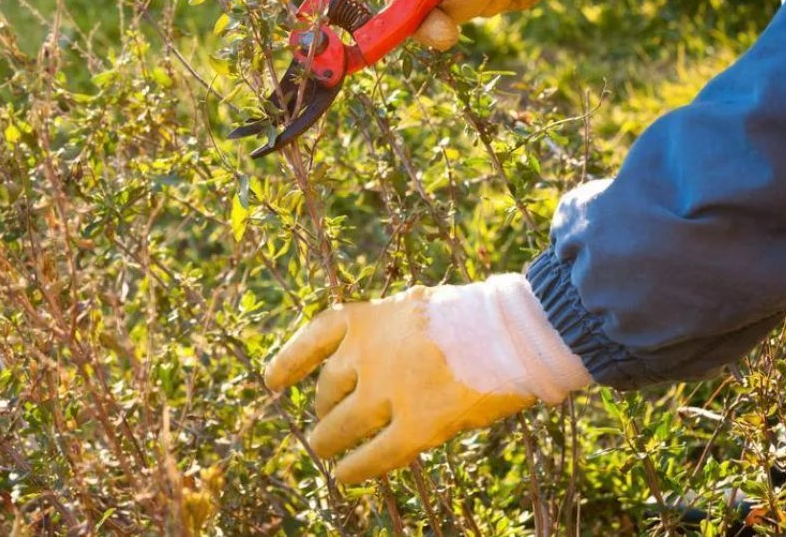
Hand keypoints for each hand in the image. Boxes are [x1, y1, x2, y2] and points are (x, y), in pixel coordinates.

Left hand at [263, 275, 589, 483]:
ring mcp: (390, 391)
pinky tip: (346, 477)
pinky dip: (357, 468)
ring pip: (342, 426)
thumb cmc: (473, 317)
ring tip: (325, 451)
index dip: (290, 361)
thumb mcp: (415, 308)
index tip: (272, 381)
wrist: (514, 330)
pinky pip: (376, 455)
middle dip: (322, 408)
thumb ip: (386, 335)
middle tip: (324, 422)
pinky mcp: (418, 425)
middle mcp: (369, 355)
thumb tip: (361, 368)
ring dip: (329, 441)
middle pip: (327, 389)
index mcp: (368, 319)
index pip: (314, 340)